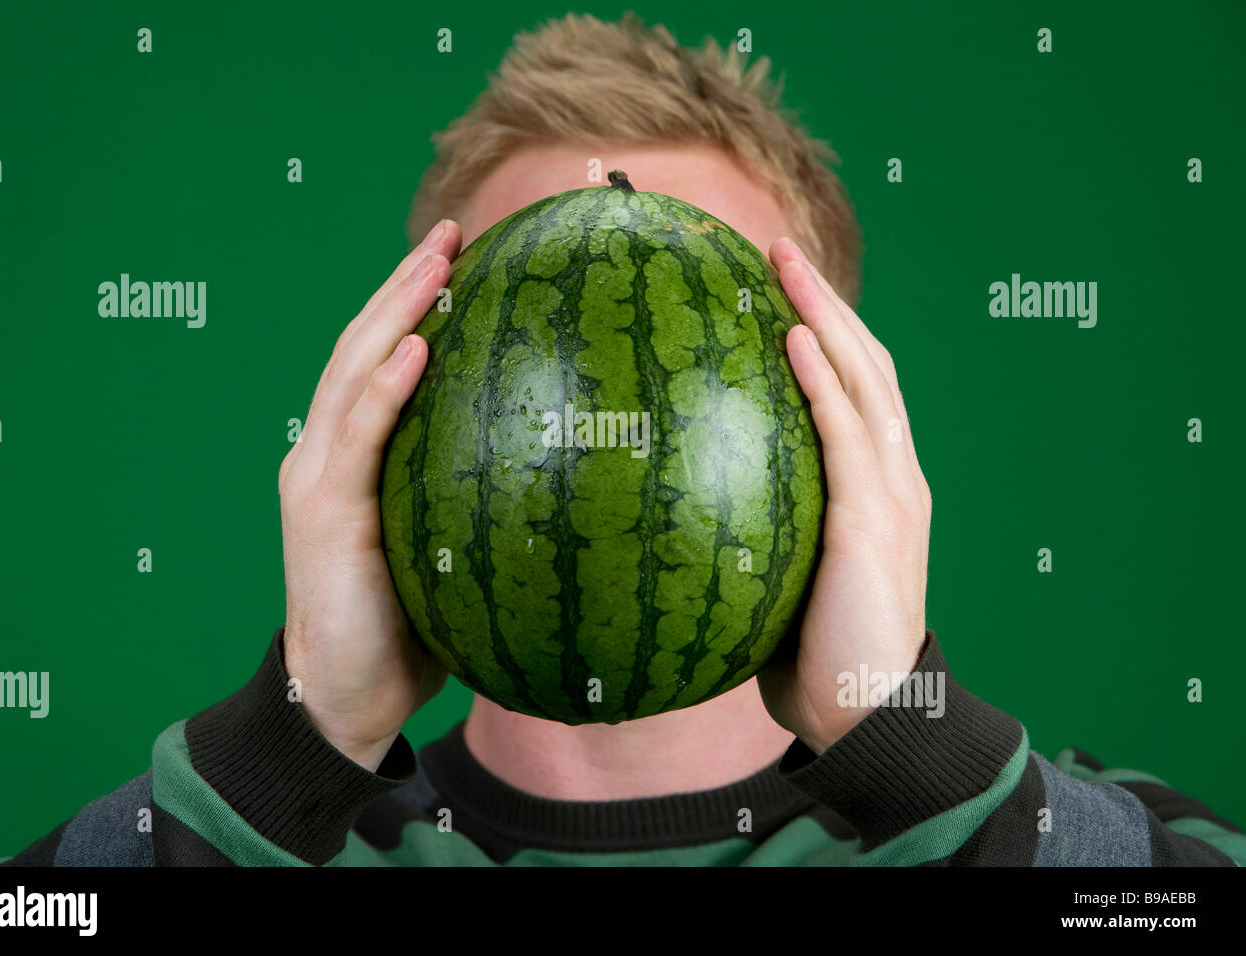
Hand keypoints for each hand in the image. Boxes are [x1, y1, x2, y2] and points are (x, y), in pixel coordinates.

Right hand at [278, 220, 460, 769]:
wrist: (346, 695)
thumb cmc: (408, 625)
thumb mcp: (450, 549)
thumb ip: (480, 500)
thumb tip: (571, 474)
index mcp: (360, 456)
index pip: (386, 361)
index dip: (416, 304)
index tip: (466, 255)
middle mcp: (330, 452)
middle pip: (365, 346)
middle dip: (405, 284)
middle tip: (454, 229)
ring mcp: (319, 478)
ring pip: (353, 372)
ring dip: (394, 311)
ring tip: (436, 261)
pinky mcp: (322, 514)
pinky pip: (355, 438)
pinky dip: (384, 388)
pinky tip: (417, 347)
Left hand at [758, 238, 931, 754]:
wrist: (865, 711)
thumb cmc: (812, 652)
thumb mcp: (779, 574)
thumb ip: (748, 526)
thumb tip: (666, 505)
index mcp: (872, 486)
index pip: (849, 388)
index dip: (820, 330)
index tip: (774, 288)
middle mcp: (892, 475)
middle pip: (862, 363)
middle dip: (821, 298)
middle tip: (774, 245)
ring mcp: (890, 493)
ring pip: (863, 380)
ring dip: (824, 312)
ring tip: (783, 261)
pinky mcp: (873, 521)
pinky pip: (848, 436)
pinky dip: (825, 381)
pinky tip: (796, 338)